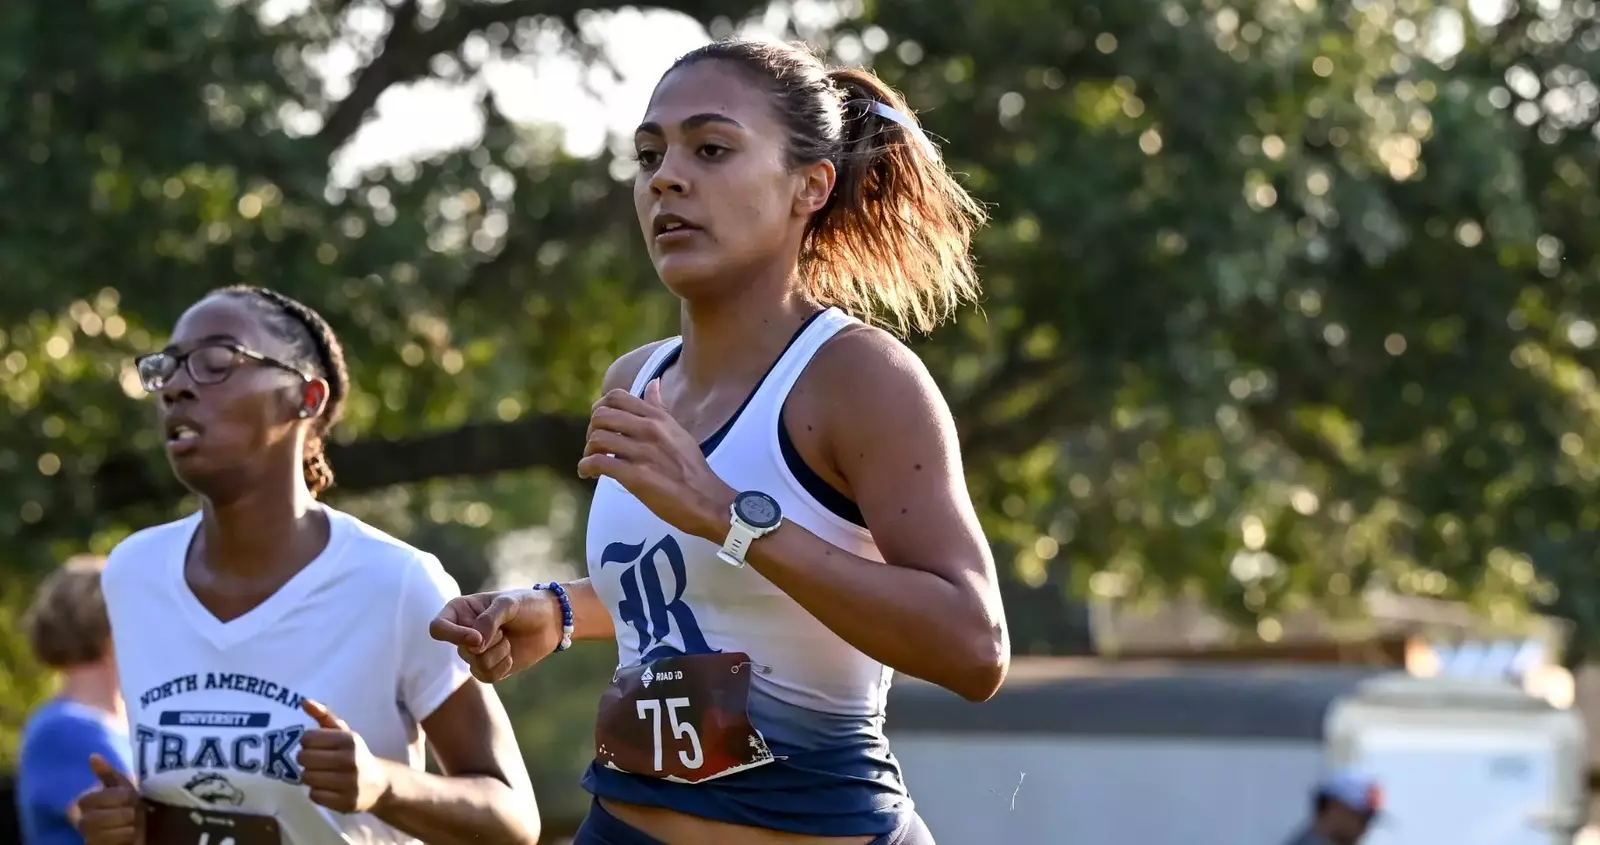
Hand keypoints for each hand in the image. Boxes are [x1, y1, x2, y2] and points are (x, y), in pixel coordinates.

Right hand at [76, 754, 141, 844]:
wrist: (153, 832)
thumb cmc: (135, 808)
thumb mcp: (125, 789)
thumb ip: (108, 775)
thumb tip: (92, 756)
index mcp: (87, 806)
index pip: (86, 800)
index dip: (112, 797)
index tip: (130, 797)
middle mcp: (82, 824)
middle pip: (89, 820)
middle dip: (120, 813)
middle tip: (133, 812)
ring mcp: (89, 839)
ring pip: (96, 834)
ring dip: (124, 826)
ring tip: (133, 825)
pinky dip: (124, 838)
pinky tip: (132, 836)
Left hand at [297, 700, 390, 813]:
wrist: (381, 784)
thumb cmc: (356, 754)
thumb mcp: (344, 733)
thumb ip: (324, 715)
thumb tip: (303, 701)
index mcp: (349, 739)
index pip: (307, 738)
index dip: (308, 743)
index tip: (317, 746)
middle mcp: (349, 760)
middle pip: (304, 758)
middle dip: (307, 760)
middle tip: (318, 762)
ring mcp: (348, 782)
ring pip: (307, 777)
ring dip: (310, 776)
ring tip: (323, 775)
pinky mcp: (345, 802)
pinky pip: (314, 795)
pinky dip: (317, 792)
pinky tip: (328, 788)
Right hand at [429, 588, 561, 681]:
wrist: (551, 621)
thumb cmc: (528, 605)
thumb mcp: (509, 604)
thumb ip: (489, 620)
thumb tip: (475, 644)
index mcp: (460, 611)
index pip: (438, 628)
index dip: (453, 636)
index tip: (478, 638)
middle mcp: (462, 632)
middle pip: (462, 649)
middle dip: (489, 642)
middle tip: (504, 630)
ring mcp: (474, 652)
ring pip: (475, 664)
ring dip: (498, 653)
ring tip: (508, 639)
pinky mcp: (488, 668)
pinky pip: (486, 676)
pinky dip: (503, 666)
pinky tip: (511, 654)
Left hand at [577, 379, 735, 540]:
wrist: (706, 500)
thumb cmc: (692, 468)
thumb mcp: (678, 431)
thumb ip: (660, 409)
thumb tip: (653, 384)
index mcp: (658, 418)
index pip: (616, 397)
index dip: (600, 408)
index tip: (600, 424)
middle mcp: (649, 430)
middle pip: (601, 415)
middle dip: (591, 430)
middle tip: (595, 445)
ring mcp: (642, 452)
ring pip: (597, 438)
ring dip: (588, 451)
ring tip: (592, 462)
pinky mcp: (635, 476)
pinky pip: (598, 462)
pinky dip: (586, 467)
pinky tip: (588, 473)